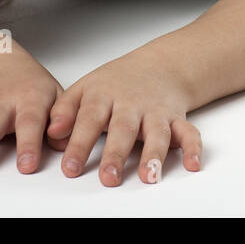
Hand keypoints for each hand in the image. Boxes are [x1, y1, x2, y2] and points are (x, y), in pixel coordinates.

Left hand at [46, 51, 201, 185]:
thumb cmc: (117, 83)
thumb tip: (51, 133)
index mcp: (104, 95)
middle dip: (116, 155)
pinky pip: (189, 131)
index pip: (89, 120)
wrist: (159, 65)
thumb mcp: (85, 88)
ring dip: (154, 154)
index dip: (79, 144)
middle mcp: (131, 104)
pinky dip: (193, 148)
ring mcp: (155, 111)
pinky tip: (193, 164)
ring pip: (157, 132)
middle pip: (123, 129)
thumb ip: (65, 110)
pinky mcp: (176, 118)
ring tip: (149, 176)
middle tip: (108, 178)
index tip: (70, 168)